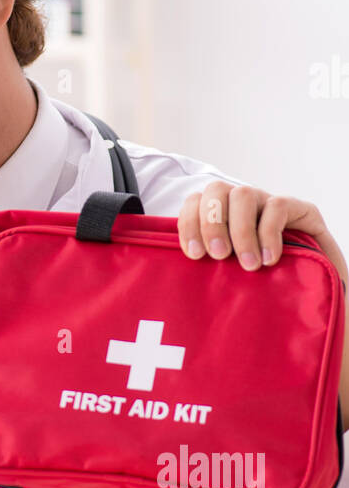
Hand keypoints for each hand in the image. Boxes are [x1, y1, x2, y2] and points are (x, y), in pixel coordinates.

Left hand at [177, 182, 347, 286]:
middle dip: (211, 223)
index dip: (189, 223)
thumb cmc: (264, 289)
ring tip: (248, 264)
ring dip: (240, 230)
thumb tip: (175, 278)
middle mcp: (242, 206)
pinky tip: (269, 259)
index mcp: (220, 217)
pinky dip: (268, 233)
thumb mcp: (229, 279)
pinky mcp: (299, 209)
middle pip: (215, 191)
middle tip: (218, 256)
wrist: (313, 296)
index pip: (194, 202)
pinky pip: (276, 207)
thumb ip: (206, 271)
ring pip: (243, 194)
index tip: (194, 254)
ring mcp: (268, 204)